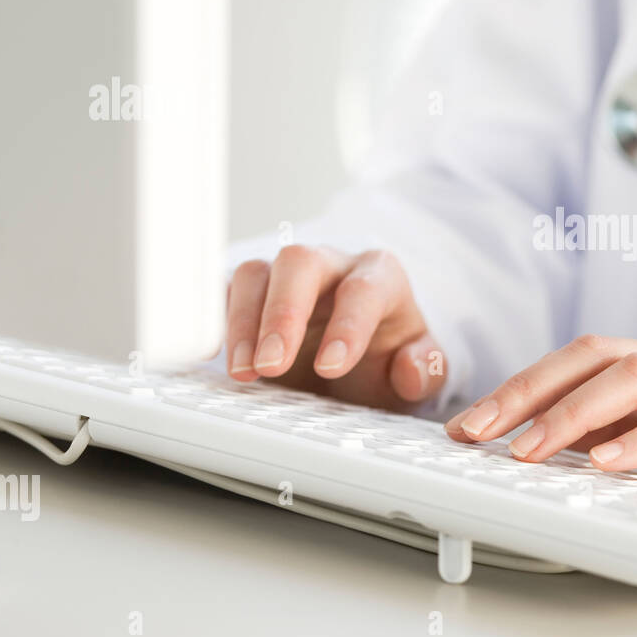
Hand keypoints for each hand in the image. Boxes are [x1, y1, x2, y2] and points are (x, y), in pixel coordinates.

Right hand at [225, 246, 444, 409]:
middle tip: (273, 364)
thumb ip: (426, 369)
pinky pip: (222, 291)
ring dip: (244, 323)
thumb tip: (411, 367)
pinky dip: (212, 318)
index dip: (348, 326)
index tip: (330, 367)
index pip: (364, 289)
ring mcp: (285, 277)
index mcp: (380, 277)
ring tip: (245, 373)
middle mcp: (331, 266)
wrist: (359, 360)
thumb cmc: (387, 358)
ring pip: (256, 274)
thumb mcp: (419, 372)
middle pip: (301, 263)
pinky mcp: (250, 295)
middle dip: (284, 313)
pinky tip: (210, 353)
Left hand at [444, 334, 636, 520]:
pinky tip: (607, 463)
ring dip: (572, 413)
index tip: (472, 424)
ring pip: (636, 376)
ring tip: (529, 451)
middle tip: (477, 433)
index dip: (521, 385)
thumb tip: (547, 443)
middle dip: (527, 391)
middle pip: (595, 353)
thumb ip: (623, 429)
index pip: (580, 358)